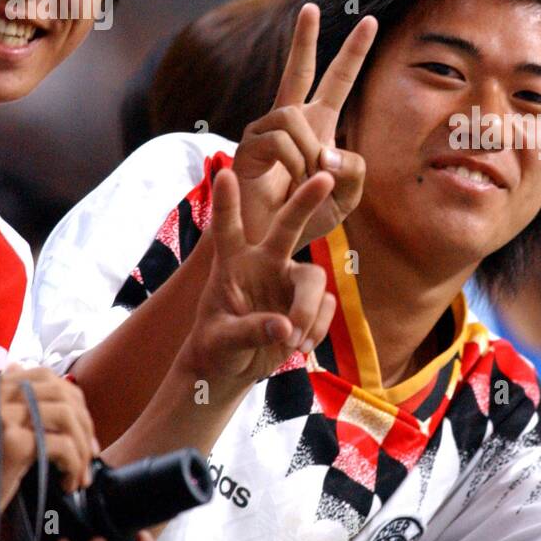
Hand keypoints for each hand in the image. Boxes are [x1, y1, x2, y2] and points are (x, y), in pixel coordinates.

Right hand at [0, 368, 97, 540]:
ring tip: (80, 473)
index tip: (80, 432)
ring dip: (83, 447)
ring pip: (67, 416)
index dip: (72, 403)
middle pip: (62, 392)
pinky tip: (66, 483)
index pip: (45, 378)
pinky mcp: (11, 443)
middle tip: (90, 453)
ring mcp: (1, 417)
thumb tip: (31, 376)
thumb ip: (0, 404)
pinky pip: (62, 445)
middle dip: (84, 423)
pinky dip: (74, 465)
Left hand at [178, 168, 337, 398]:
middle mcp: (264, 263)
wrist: (234, 367)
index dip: (227, 203)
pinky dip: (316, 328)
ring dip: (307, 310)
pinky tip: (300, 346)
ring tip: (293, 341)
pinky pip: (324, 306)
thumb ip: (249, 331)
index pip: (227, 229)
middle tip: (324, 177)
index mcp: (232, 264)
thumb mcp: (220, 341)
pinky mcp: (308, 302)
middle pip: (287, 226)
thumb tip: (285, 327)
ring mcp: (288, 280)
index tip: (224, 173)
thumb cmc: (215, 347)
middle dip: (304, 202)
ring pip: (313, 278)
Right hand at [233, 2, 376, 246]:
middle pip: (297, 70)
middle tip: (311, 6)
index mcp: (318, 126)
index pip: (337, 81)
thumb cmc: (305, 217)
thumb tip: (329, 147)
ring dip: (309, 154)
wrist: (270, 243)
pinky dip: (294, 165)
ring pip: (296, 119)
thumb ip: (355, 169)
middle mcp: (290, 120)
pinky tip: (289, 185)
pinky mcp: (247, 146)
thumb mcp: (347, 197)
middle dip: (304, 39)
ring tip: (306, 183)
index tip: (370, 21)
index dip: (353, 53)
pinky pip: (280, 142)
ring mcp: (265, 130)